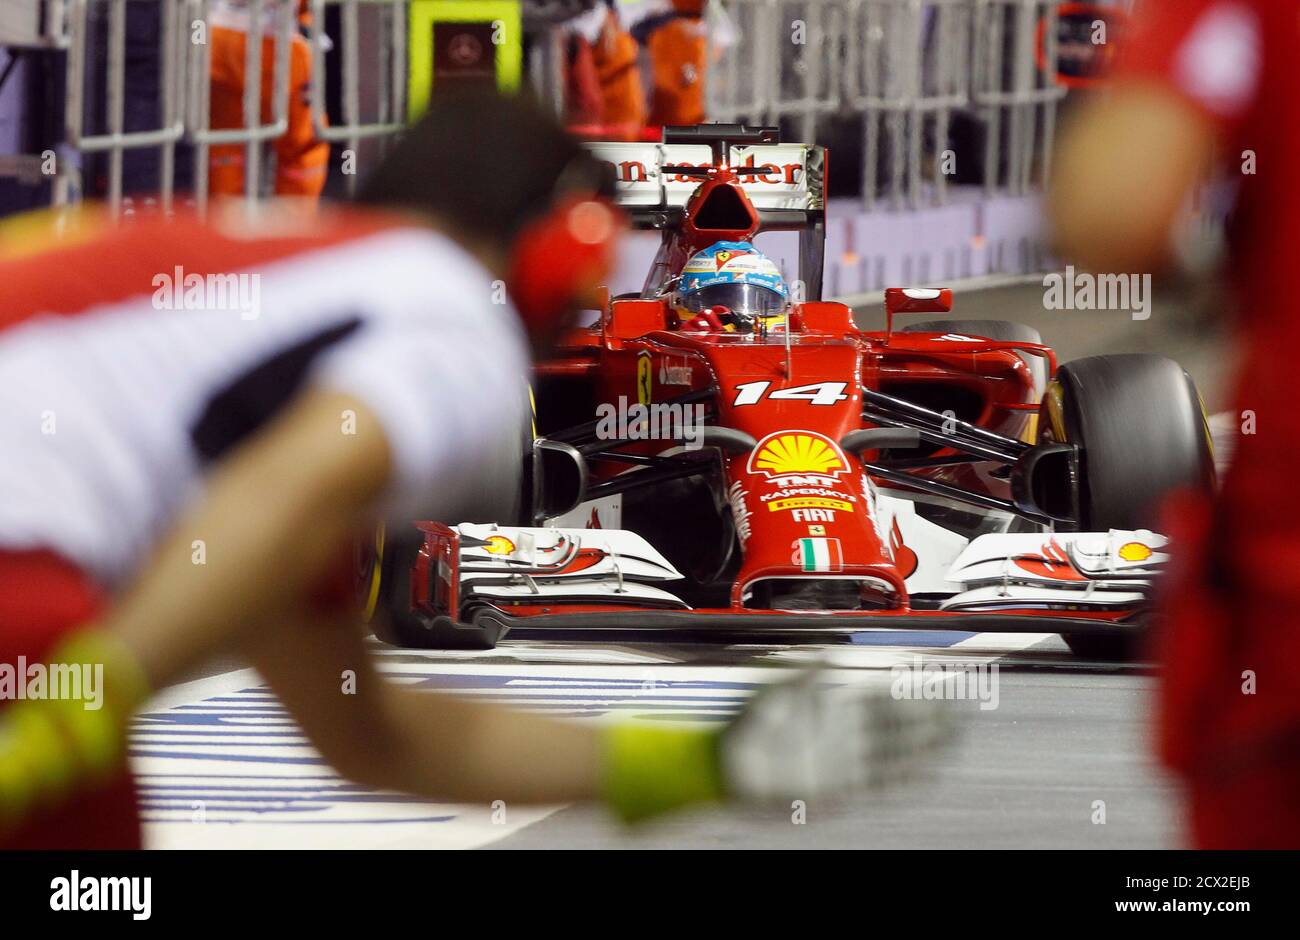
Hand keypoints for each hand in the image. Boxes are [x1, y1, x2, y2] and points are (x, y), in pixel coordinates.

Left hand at [719, 667, 957, 802]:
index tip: (935, 681)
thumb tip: (829, 649)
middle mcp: (844, 732)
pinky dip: (904, 776)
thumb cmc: (746, 723)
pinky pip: (880, 781)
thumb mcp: (774, 688)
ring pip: (895, 751)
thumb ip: (804, 670)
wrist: (727, 764)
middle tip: (959, 709)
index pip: (882, 694)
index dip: (910, 690)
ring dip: (925, 745)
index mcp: (833, 704)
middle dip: (928, 717)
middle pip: (897, 723)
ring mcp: (843, 760)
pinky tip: (927, 770)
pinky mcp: (839, 787)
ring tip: (954, 738)